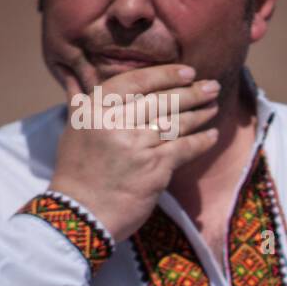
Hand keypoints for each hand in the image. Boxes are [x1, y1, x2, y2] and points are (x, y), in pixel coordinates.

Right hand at [49, 63, 221, 242]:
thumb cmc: (78, 173)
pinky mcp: (154, 168)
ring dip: (200, 113)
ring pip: (176, 122)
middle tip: (212, 86)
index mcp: (94, 110)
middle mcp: (114, 123)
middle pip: (162, 101)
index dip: (165, 75)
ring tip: (213, 106)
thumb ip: (82, 102)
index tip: (187, 72)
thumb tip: (74, 74)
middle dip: (192, 92)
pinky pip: (185, 148)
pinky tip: (213, 135)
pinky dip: (202, 141)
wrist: (82, 214)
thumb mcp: (73, 130)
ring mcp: (136, 145)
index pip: (135, 82)